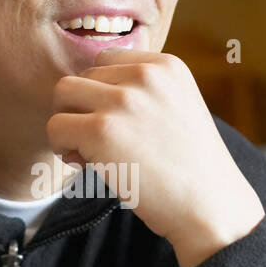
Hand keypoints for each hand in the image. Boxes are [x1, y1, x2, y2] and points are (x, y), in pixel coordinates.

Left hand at [47, 50, 264, 266]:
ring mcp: (122, 100)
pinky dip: (62, 146)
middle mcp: (145, 75)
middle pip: (82, 76)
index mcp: (167, 65)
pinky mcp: (101, 130)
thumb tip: (81, 98)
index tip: (117, 123)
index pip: (108, 59)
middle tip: (101, 144)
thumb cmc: (191, 169)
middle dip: (83, 109)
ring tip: (88, 151)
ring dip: (68, 123)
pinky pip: (55, 126)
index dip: (102, 92)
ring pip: (63, 94)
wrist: (210, 207)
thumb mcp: (178, 109)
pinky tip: (85, 164)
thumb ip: (142, 92)